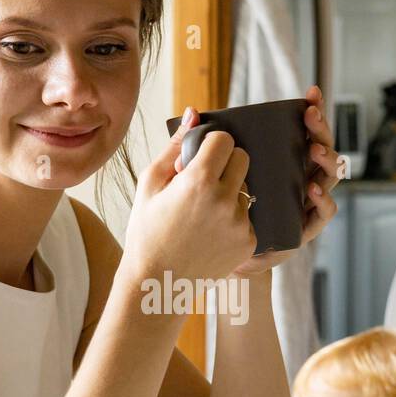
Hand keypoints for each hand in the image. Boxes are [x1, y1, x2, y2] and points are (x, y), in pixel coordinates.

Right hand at [121, 113, 256, 287]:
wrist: (157, 283)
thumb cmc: (147, 231)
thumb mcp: (150, 184)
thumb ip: (175, 146)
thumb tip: (194, 113)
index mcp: (199, 181)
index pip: (225, 140)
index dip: (212, 145)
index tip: (200, 157)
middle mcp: (225, 200)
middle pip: (243, 159)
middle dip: (226, 163)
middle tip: (205, 181)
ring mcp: (240, 223)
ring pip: (246, 188)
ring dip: (230, 192)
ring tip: (203, 214)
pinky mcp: (249, 242)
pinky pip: (247, 216)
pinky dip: (233, 219)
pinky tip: (211, 233)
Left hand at [174, 86, 344, 278]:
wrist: (215, 260)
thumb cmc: (205, 215)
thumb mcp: (197, 177)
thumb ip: (194, 147)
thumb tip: (192, 112)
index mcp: (277, 163)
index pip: (300, 133)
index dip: (309, 112)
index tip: (309, 94)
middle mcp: (295, 180)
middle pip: (319, 148)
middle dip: (319, 129)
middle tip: (310, 115)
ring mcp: (302, 204)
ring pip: (327, 177)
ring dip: (326, 160)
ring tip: (314, 150)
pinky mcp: (303, 229)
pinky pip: (323, 214)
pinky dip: (323, 201)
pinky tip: (312, 189)